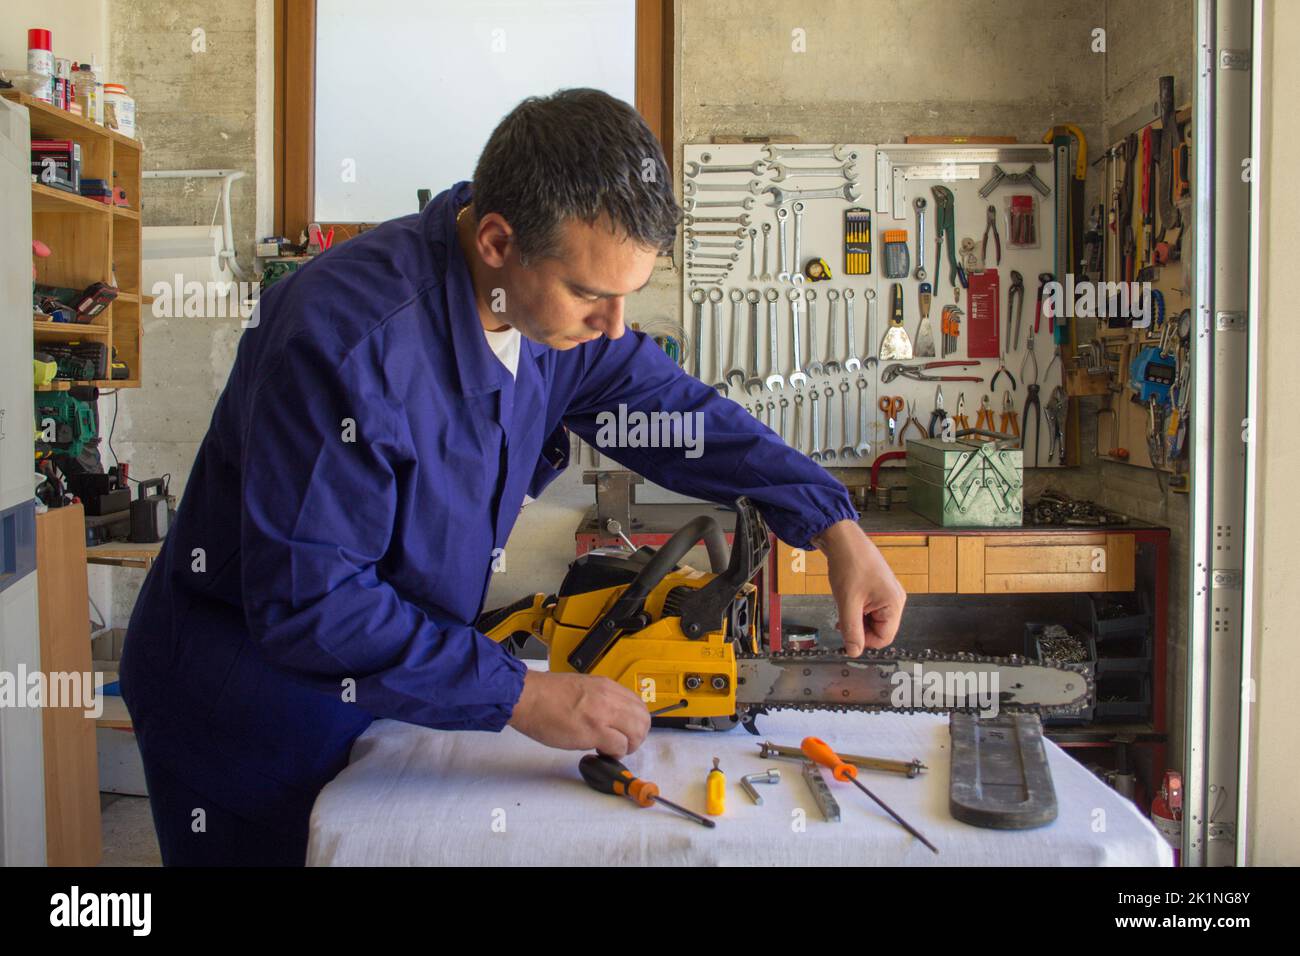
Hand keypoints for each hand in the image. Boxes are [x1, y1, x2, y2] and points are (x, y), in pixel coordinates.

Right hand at [507, 670, 649, 756]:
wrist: (528, 697)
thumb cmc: (546, 695)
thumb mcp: (582, 688)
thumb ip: (600, 699)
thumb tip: (610, 716)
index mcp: (606, 686)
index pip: (638, 704)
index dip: (635, 722)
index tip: (626, 730)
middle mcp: (609, 697)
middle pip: (643, 719)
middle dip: (637, 736)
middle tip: (623, 743)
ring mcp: (603, 714)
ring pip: (637, 733)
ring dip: (629, 746)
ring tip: (613, 749)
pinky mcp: (594, 731)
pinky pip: (619, 746)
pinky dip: (615, 753)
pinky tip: (601, 752)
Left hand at [810, 519, 906, 654]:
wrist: (842, 538)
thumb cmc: (849, 564)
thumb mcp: (847, 602)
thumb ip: (851, 630)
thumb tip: (853, 652)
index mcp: (894, 604)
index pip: (884, 638)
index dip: (864, 641)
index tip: (846, 633)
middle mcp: (896, 599)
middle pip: (880, 629)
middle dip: (860, 628)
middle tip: (842, 617)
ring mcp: (888, 593)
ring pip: (873, 619)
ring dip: (857, 618)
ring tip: (845, 604)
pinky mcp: (879, 588)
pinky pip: (871, 608)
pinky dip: (858, 609)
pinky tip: (848, 599)